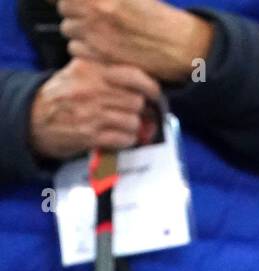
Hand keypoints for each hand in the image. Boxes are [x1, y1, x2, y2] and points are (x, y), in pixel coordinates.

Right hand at [28, 56, 158, 159]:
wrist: (33, 118)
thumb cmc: (62, 96)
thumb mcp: (79, 72)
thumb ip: (108, 72)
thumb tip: (144, 85)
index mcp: (90, 68)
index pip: (132, 74)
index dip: (149, 87)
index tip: (153, 94)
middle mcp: (91, 88)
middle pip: (137, 101)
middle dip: (139, 110)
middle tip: (135, 113)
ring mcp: (90, 112)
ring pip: (133, 121)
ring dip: (133, 127)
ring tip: (123, 125)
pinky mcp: (90, 134)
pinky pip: (125, 138)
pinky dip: (126, 140)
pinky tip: (119, 137)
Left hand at [57, 0, 213, 83]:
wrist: (181, 46)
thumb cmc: (159, 19)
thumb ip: (104, 0)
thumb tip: (86, 2)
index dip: (75, 0)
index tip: (83, 4)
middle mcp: (96, 10)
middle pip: (65, 9)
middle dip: (75, 13)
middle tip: (93, 19)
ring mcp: (97, 33)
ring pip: (68, 30)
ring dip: (79, 32)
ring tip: (98, 35)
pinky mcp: (101, 55)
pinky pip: (76, 50)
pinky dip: (85, 50)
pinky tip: (101, 49)